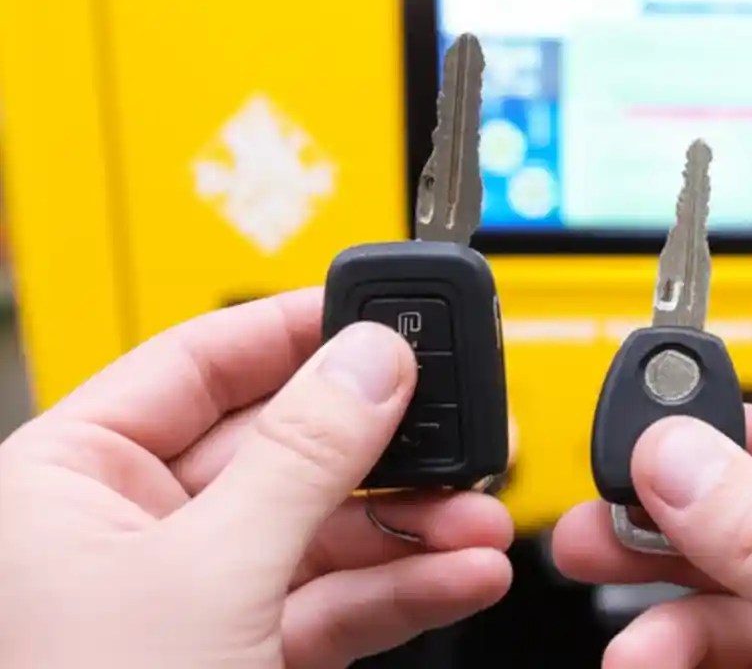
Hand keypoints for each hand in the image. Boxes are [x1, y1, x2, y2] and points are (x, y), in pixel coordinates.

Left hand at [0, 289, 512, 667]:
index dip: (297, 332)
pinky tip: (459, 572)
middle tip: (458, 427)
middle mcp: (128, 527)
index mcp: (70, 477)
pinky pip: (331, 603)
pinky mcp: (240, 654)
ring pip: (319, 531)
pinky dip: (401, 591)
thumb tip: (370, 360)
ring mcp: (191, 596)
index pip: (199, 361)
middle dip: (381, 450)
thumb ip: (303, 456)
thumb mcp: (209, 574)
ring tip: (480, 517)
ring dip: (410, 526)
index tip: (382, 317)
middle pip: (281, 448)